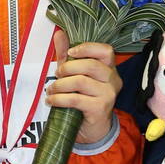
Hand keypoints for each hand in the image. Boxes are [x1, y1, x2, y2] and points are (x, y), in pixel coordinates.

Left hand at [47, 29, 119, 144]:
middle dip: (67, 68)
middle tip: (57, 75)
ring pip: (81, 82)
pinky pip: (76, 99)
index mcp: (110, 69)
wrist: (92, 130)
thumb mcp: (75, 75)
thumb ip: (68, 56)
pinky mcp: (100, 108)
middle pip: (91, 65)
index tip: (70, 53)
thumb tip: (59, 34)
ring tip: (51, 90)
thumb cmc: (84, 100)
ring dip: (60, 85)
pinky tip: (52, 100)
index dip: (87, 48)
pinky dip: (59, 98)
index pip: (106, 51)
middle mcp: (113, 80)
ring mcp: (108, 95)